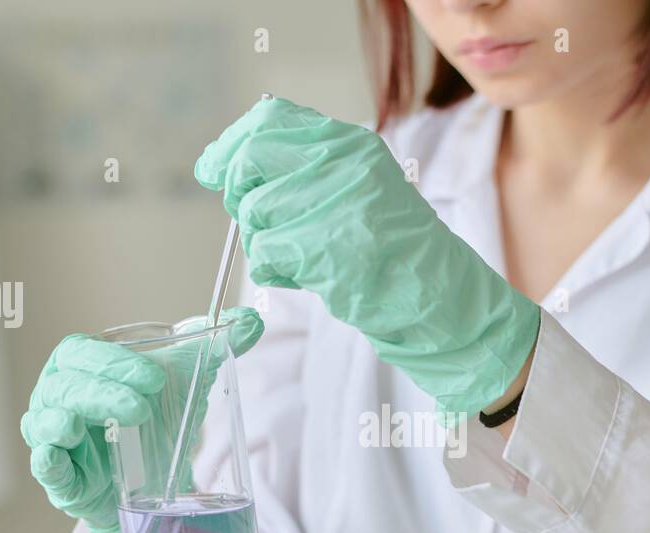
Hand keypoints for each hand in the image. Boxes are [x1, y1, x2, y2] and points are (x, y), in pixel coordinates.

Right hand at [21, 308, 262, 532]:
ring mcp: (52, 437)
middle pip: (65, 384)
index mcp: (82, 365)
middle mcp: (59, 396)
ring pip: (46, 421)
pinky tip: (55, 454)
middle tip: (143, 407)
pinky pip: (44, 466)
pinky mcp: (60, 477)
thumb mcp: (184, 383)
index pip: (85, 353)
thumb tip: (251, 319)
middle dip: (102, 392)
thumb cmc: (154, 420)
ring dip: (66, 421)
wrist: (156, 481)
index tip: (157, 378)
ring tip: (89, 425)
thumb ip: (212, 350)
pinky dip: (47, 460)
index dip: (115, 363)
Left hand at [195, 97, 538, 414]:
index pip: (268, 120)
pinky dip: (275, 270)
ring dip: (264, 244)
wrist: (436, 295)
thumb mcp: (354, 188)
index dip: (231, 145)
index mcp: (348, 143)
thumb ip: (302, 170)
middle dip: (242, 198)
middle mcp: (342, 163)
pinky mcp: (327, 245)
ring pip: (255, 214)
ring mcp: (336, 202)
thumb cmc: (389, 248)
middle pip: (251, 162)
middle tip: (260, 224)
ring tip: (299, 258)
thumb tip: (226, 166)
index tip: (214, 170)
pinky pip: (267, 253)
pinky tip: (303, 275)